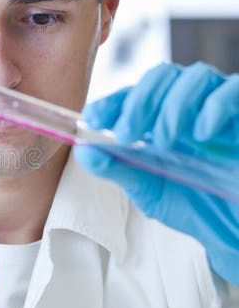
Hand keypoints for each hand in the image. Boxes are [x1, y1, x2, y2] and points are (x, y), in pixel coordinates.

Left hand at [75, 62, 238, 284]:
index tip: (93, 118)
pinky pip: (233, 91)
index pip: (134, 95)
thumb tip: (83, 151)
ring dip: (173, 105)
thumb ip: (118, 168)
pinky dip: (214, 106)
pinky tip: (200, 134)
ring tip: (163, 140)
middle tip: (126, 133)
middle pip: (162, 77)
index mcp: (162, 118)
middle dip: (139, 102)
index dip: (113, 101)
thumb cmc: (195, 205)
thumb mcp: (149, 190)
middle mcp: (191, 106)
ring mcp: (220, 108)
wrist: (234, 231)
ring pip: (196, 76)